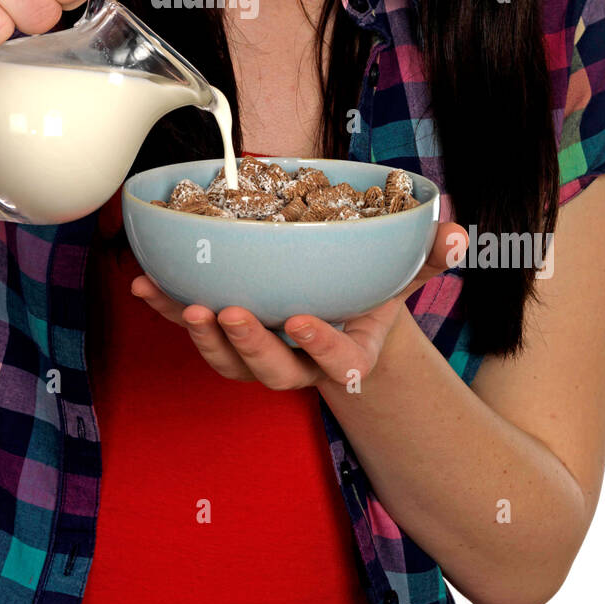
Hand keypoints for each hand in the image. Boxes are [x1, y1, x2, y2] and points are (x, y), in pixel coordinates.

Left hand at [130, 222, 468, 388]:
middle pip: (271, 370)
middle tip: (227, 312)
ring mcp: (259, 356)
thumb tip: (459, 233)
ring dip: (201, 335)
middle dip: (248, 345)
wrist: (338, 313)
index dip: (321, 347)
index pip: (338, 362)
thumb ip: (428, 257)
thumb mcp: (402, 275)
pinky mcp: (227, 339)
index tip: (304, 323)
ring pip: (228, 361)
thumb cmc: (369, 295)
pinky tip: (145, 287)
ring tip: (184, 304)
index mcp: (348, 356)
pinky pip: (196, 331)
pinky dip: (168, 311)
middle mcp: (300, 365)